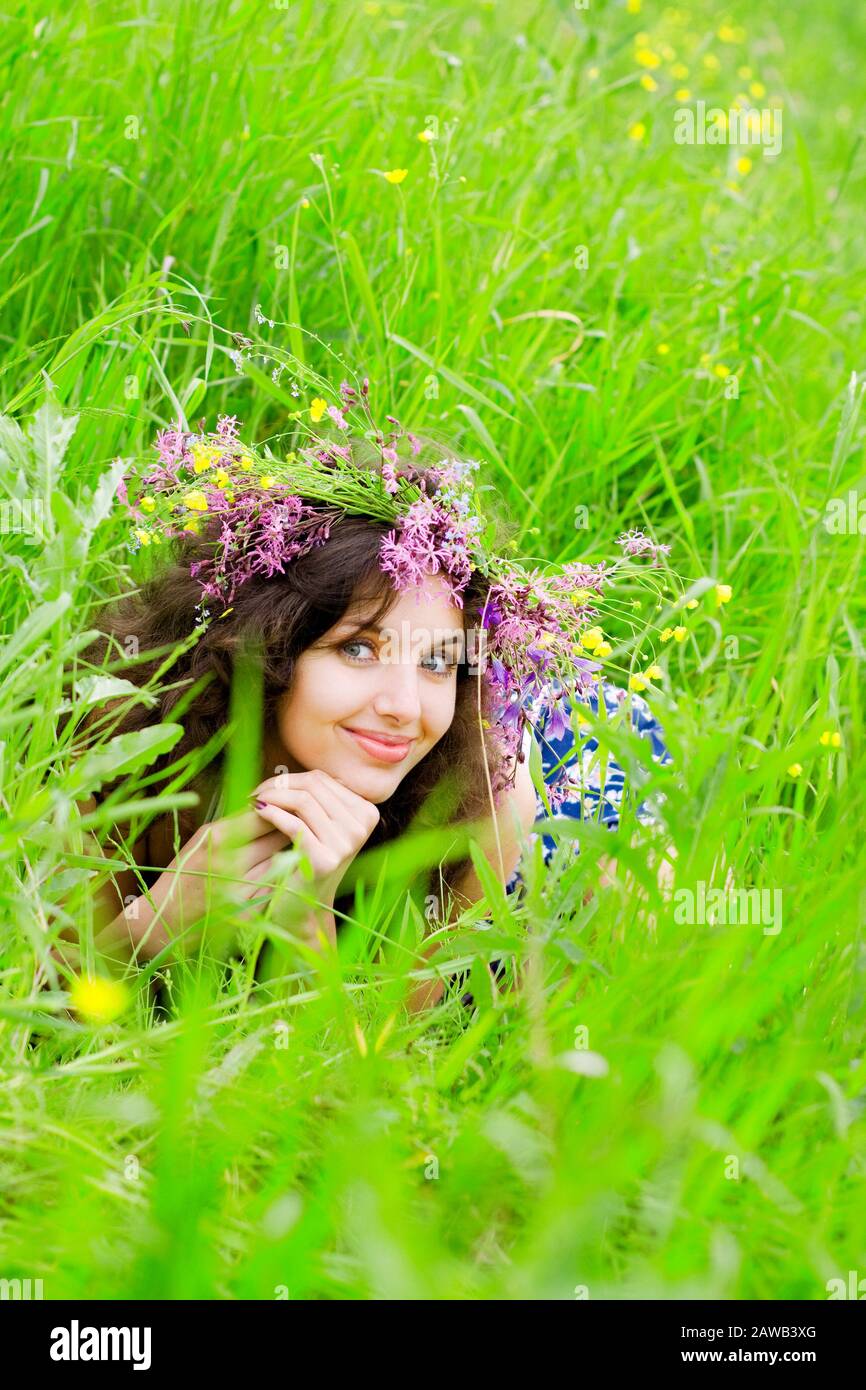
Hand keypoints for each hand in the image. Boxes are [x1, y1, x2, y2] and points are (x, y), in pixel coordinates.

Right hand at [97, 810, 294, 962]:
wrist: (164, 919)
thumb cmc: (183, 873)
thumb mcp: (202, 840)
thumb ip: (233, 823)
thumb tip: (267, 805)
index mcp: (216, 838)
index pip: (264, 816)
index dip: (279, 812)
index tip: (286, 810)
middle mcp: (229, 862)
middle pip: (277, 838)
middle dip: (289, 832)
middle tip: (298, 828)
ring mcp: (239, 889)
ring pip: (282, 863)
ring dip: (289, 856)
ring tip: (293, 850)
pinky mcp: (247, 912)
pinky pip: (276, 888)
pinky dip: (281, 881)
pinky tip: (281, 877)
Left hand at [249, 769, 380, 907]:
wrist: (304, 906)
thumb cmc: (306, 860)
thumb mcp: (320, 824)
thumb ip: (315, 796)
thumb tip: (288, 771)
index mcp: (367, 812)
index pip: (322, 779)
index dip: (290, 778)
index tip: (268, 786)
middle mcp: (362, 826)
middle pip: (313, 786)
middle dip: (278, 785)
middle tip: (255, 793)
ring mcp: (347, 844)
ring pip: (303, 801)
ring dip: (272, 797)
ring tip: (253, 801)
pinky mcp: (325, 859)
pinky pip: (293, 824)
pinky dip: (271, 814)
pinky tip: (257, 811)